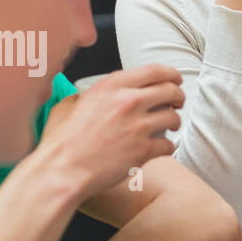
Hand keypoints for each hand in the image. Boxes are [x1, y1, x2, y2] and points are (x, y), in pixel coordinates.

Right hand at [37, 64, 182, 199]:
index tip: (175, 80)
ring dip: (174, 122)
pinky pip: (169, 145)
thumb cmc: (63, 141)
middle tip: (177, 104)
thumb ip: (92, 94)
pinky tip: (160, 148)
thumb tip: (103, 94)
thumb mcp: (71, 104)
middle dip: (179, 97)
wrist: (63, 170)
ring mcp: (137, 126)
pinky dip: (168, 147)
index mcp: (111, 86)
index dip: (171, 74)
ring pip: (174, 118)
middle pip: (170, 91)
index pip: (155, 70)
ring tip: (168, 128)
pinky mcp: (143, 150)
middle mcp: (127, 101)